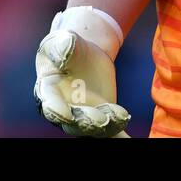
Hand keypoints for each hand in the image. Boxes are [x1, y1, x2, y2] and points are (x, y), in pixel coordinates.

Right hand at [33, 6, 131, 136]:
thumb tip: (64, 51)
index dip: (56, 111)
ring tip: (121, 116)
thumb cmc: (65, 46)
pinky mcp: (102, 116)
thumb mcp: (61, 40)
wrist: (82, 52)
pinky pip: (111, 130)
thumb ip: (61, 45)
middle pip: (74, 123)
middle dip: (87, 122)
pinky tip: (131, 140)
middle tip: (101, 118)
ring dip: (108, 125)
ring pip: (94, 129)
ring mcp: (84, 116)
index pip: (50, 105)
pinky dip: (121, 135)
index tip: (66, 114)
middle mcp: (65, 110)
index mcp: (49, 92)